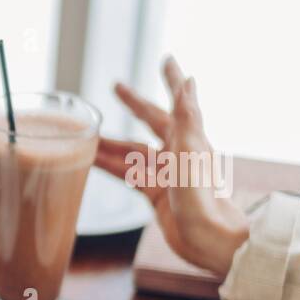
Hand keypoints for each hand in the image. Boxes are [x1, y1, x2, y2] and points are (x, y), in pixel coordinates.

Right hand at [96, 56, 249, 275]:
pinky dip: (109, 167)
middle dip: (134, 104)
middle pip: (151, 121)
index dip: (172, 79)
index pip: (179, 100)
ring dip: (111, 141)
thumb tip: (189, 81)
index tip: (167, 59)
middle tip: (116, 87)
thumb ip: (187, 118)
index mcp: (190, 138)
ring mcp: (165, 173)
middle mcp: (178, 152)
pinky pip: (127, 174)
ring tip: (88, 131)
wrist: (210, 240)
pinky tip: (92, 162)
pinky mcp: (155, 194)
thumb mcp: (191, 154)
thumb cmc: (204, 198)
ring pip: (132, 151)